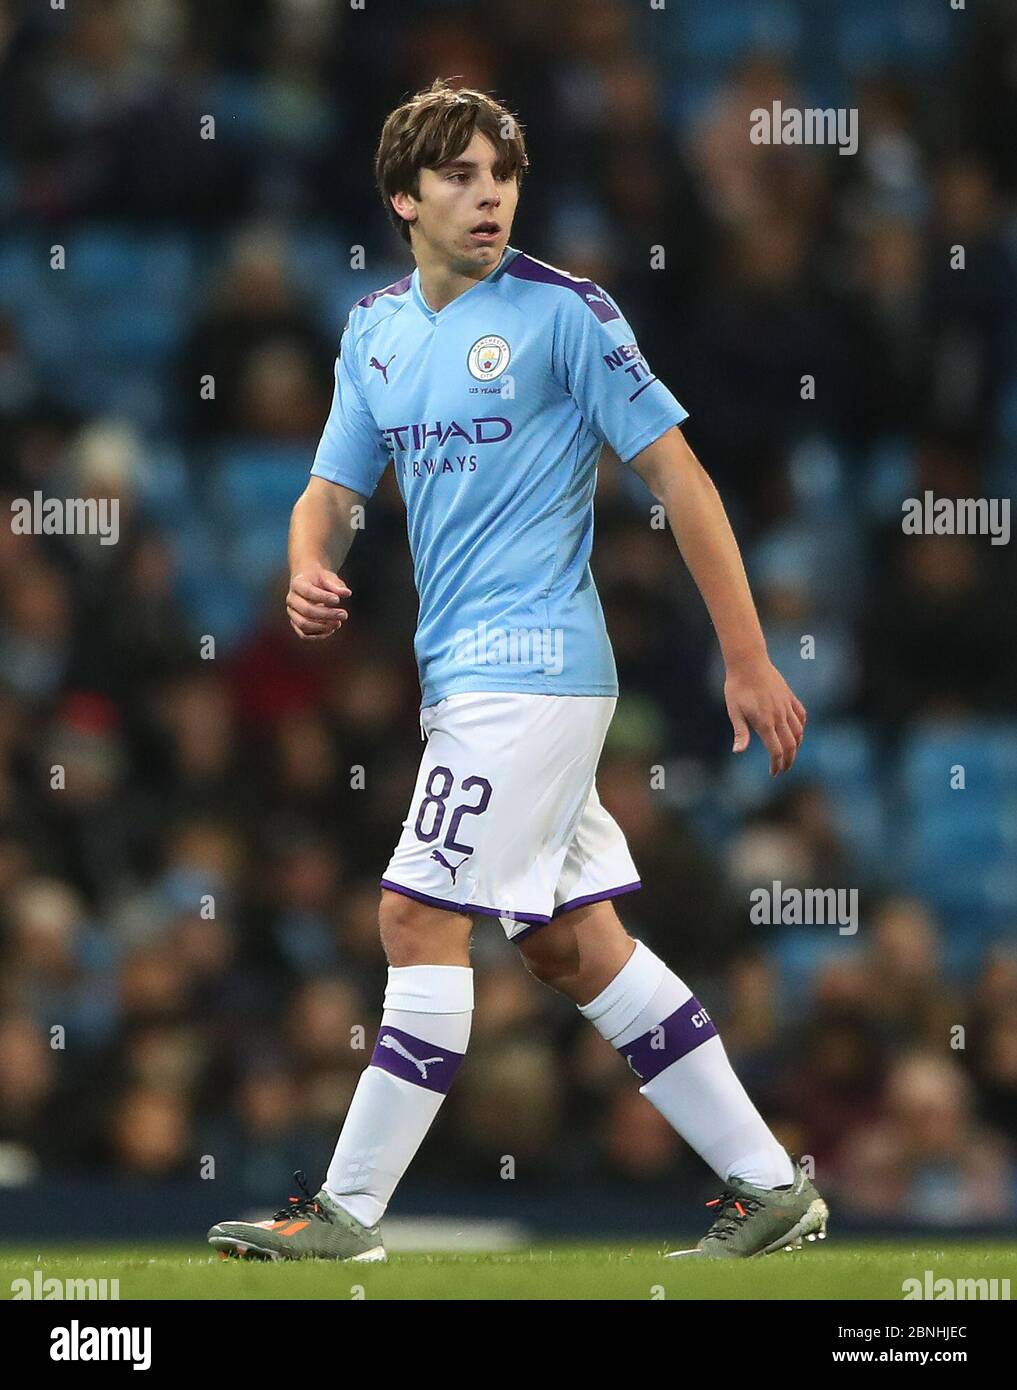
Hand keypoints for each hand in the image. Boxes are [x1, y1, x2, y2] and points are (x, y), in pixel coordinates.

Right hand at [286, 567, 350, 640]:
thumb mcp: (328, 577)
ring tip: (338, 623)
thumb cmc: (320, 580)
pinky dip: (318, 635)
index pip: (308, 592)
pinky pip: (304, 635)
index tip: (338, 600)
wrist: (309, 583)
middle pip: (306, 610)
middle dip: (327, 614)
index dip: (323, 597)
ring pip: (303, 624)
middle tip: (344, 614)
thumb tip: (347, 593)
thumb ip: (336, 585)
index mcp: (297, 584)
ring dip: (323, 627)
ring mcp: (292, 613)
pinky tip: (331, 629)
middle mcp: (291, 599)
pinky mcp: (296, 623)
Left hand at [724, 656, 805, 776]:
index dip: (777, 765)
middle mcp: (779, 716)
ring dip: (796, 746)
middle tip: (783, 769)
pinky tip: (796, 732)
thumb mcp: (734, 711)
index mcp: (765, 722)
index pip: (776, 750)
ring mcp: (787, 706)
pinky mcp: (790, 697)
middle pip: (791, 745)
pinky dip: (801, 727)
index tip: (774, 773)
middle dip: (788, 760)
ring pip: (799, 732)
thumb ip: (740, 732)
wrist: (748, 662)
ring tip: (789, 754)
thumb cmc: (737, 687)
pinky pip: (801, 716)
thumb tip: (738, 752)